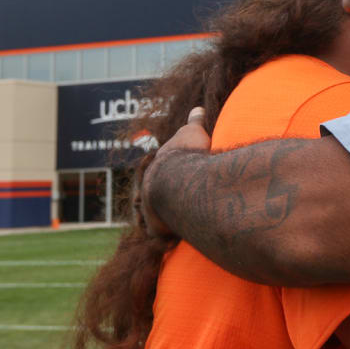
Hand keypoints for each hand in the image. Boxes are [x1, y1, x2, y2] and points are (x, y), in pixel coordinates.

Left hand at [140, 107, 211, 237]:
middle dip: (158, 197)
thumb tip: (198, 108)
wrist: (179, 184)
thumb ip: (195, 122)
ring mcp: (152, 210)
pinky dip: (165, 238)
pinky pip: (159, 236)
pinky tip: (173, 240)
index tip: (173, 174)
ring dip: (159, 218)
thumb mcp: (192, 133)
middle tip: (168, 200)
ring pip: (151, 216)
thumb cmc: (188, 157)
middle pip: (151, 193)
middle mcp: (150, 188)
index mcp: (158, 166)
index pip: (158, 169)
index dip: (166, 171)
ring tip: (172, 222)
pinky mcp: (158, 230)